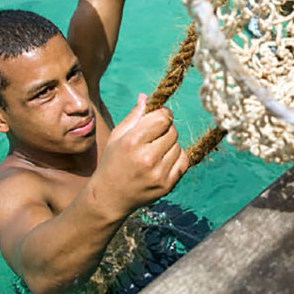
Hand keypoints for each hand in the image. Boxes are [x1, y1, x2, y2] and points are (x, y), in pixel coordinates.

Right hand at [89, 94, 189, 220]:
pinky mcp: (167, 185)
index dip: (163, 114)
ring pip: (179, 145)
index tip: (160, 117)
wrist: (109, 198)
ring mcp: (159, 173)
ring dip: (171, 145)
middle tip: (154, 137)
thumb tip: (146, 96)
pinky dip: (177, 157)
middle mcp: (147, 158)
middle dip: (166, 130)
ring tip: (155, 151)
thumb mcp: (117, 136)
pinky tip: (163, 160)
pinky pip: (184, 161)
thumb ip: (135, 116)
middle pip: (173, 131)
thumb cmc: (112, 163)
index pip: (163, 118)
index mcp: (132, 142)